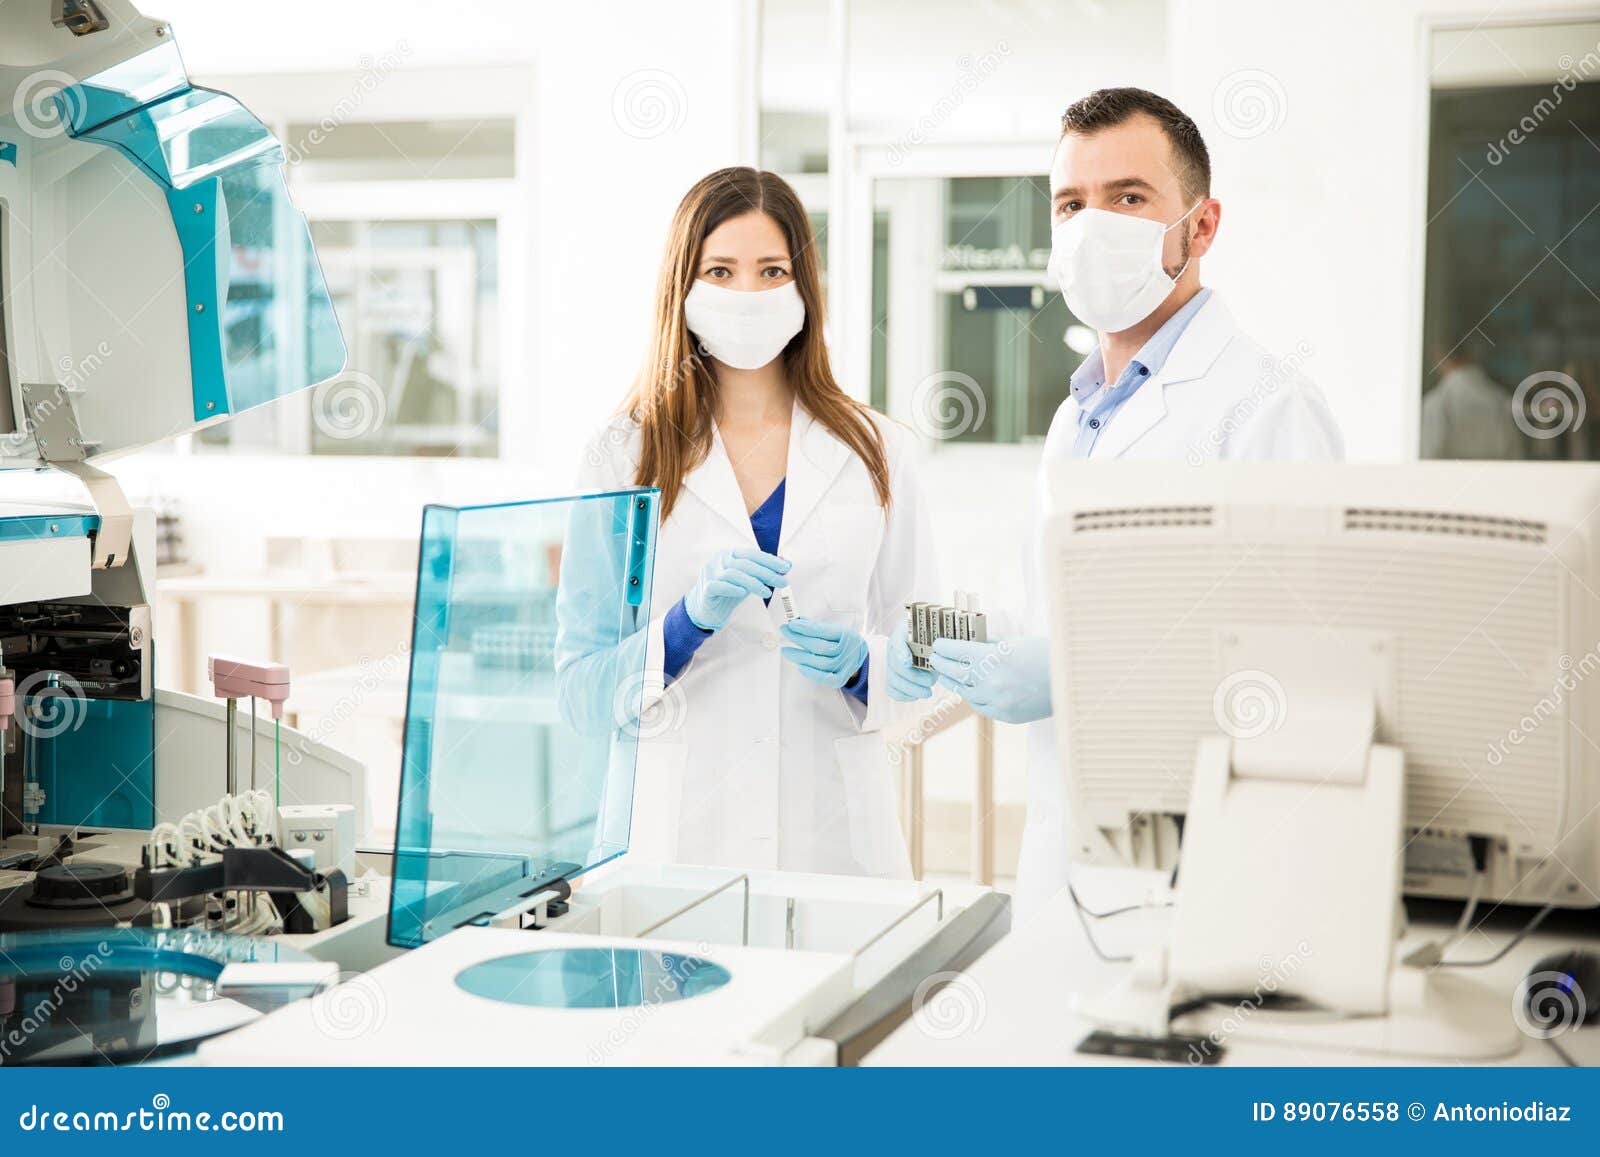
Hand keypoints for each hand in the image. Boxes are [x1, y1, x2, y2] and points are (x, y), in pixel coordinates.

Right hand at [683, 548, 789, 631]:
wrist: (706, 610)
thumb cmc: (728, 592)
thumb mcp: (748, 580)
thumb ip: (764, 572)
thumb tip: (787, 564)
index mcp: (730, 554)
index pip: (752, 554)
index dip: (770, 560)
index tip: (786, 568)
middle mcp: (719, 560)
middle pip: (745, 563)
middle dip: (767, 573)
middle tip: (783, 582)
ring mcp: (710, 573)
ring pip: (734, 574)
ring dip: (753, 583)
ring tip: (767, 593)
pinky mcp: (705, 588)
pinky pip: (719, 586)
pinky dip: (732, 588)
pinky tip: (743, 593)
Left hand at [780, 617, 867, 689]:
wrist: (859, 656)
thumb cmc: (843, 641)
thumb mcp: (834, 629)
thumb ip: (815, 626)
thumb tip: (797, 622)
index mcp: (846, 635)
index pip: (823, 631)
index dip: (806, 628)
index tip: (792, 624)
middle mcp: (847, 651)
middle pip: (819, 647)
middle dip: (799, 639)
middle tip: (786, 633)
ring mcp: (844, 666)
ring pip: (820, 663)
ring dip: (800, 656)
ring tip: (787, 651)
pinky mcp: (840, 679)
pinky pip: (825, 678)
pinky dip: (811, 673)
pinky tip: (799, 666)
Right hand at [887, 621, 935, 700]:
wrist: (936, 647)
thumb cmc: (941, 640)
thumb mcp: (943, 636)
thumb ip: (943, 640)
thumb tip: (943, 649)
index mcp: (905, 630)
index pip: (897, 640)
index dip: (900, 652)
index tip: (908, 662)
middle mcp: (894, 646)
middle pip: (895, 664)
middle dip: (913, 677)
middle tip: (932, 682)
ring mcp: (891, 663)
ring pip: (893, 679)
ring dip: (911, 689)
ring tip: (928, 692)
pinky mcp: (893, 678)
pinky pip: (891, 690)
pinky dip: (904, 696)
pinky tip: (917, 696)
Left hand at [929, 636, 1052, 723]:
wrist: (1073, 681)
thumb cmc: (1046, 654)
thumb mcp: (1015, 642)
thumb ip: (990, 644)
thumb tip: (969, 644)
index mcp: (992, 657)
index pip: (953, 651)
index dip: (943, 646)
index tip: (938, 644)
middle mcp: (990, 681)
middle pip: (953, 672)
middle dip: (941, 663)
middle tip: (936, 658)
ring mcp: (997, 701)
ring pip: (964, 692)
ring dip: (954, 682)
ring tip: (947, 676)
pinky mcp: (1006, 715)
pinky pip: (981, 707)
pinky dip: (973, 697)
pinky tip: (969, 691)